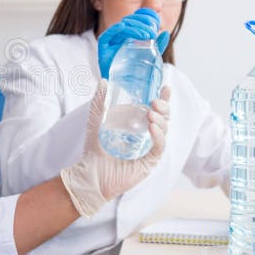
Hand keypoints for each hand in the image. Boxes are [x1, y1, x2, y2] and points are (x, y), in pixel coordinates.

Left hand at [60, 80, 170, 217]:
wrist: (89, 174)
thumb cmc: (94, 149)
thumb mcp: (95, 121)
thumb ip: (99, 102)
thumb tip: (103, 81)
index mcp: (138, 127)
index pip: (156, 111)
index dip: (164, 100)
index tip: (165, 87)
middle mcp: (146, 137)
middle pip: (164, 119)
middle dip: (164, 108)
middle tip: (154, 103)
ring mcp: (148, 150)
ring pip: (164, 131)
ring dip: (161, 120)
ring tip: (150, 114)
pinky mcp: (148, 163)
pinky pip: (159, 148)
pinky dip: (158, 137)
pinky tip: (152, 127)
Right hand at [97, 14, 169, 78]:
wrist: (121, 88)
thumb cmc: (134, 72)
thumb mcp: (150, 57)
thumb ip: (158, 46)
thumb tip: (165, 33)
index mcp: (129, 34)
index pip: (137, 18)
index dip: (147, 15)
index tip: (157, 22)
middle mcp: (119, 34)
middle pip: (131, 19)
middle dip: (144, 22)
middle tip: (153, 32)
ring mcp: (111, 38)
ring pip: (124, 23)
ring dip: (138, 26)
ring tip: (149, 35)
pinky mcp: (104, 43)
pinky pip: (112, 31)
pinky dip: (126, 29)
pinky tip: (139, 35)